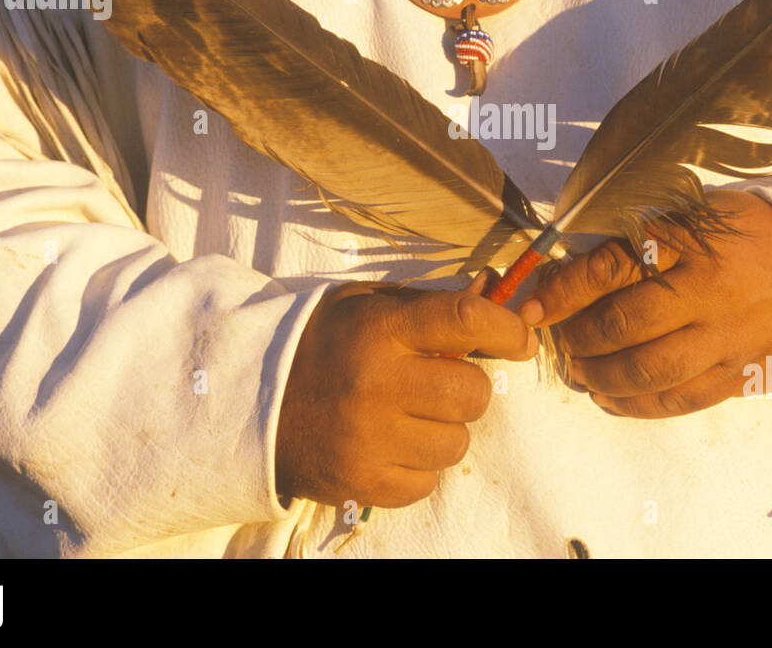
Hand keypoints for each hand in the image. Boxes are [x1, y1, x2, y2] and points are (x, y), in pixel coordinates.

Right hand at [275, 276, 536, 508]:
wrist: (249, 398)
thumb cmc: (323, 343)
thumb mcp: (369, 306)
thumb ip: (432, 303)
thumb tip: (499, 290)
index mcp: (379, 330)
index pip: (465, 321)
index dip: (507, 329)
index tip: (522, 339)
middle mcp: (376, 384)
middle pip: (473, 393)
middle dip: (468, 387)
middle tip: (440, 383)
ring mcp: (368, 439)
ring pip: (457, 443)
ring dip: (444, 430)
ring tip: (408, 416)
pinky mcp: (361, 482)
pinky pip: (428, 481)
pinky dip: (419, 466)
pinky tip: (390, 445)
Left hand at [517, 190, 771, 417]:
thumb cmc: (753, 234)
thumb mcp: (697, 216)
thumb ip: (640, 240)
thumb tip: (571, 271)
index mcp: (692, 243)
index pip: (610, 269)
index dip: (561, 291)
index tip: (531, 306)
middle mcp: (707, 293)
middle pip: (623, 326)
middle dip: (577, 338)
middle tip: (558, 340)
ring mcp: (726, 339)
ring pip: (647, 372)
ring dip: (600, 376)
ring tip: (580, 370)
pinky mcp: (741, 375)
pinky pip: (679, 400)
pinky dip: (636, 404)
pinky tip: (612, 397)